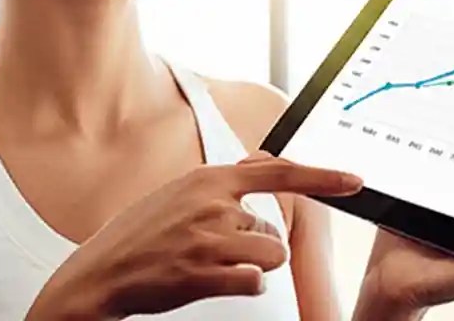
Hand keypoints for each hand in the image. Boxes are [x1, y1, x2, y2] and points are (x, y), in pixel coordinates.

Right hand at [26, 155, 361, 319]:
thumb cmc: (138, 237)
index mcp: (208, 179)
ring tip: (211, 267)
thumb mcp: (178, 194)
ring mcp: (208, 238)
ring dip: (251, 268)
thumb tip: (262, 168)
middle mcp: (211, 203)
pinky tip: (211, 283)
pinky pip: (255, 282)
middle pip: (274, 232)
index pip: (277, 171)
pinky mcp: (204, 273)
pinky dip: (242, 286)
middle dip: (255, 249)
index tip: (355, 179)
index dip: (322, 176)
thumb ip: (219, 187)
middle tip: (212, 253)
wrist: (98, 275)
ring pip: (270, 257)